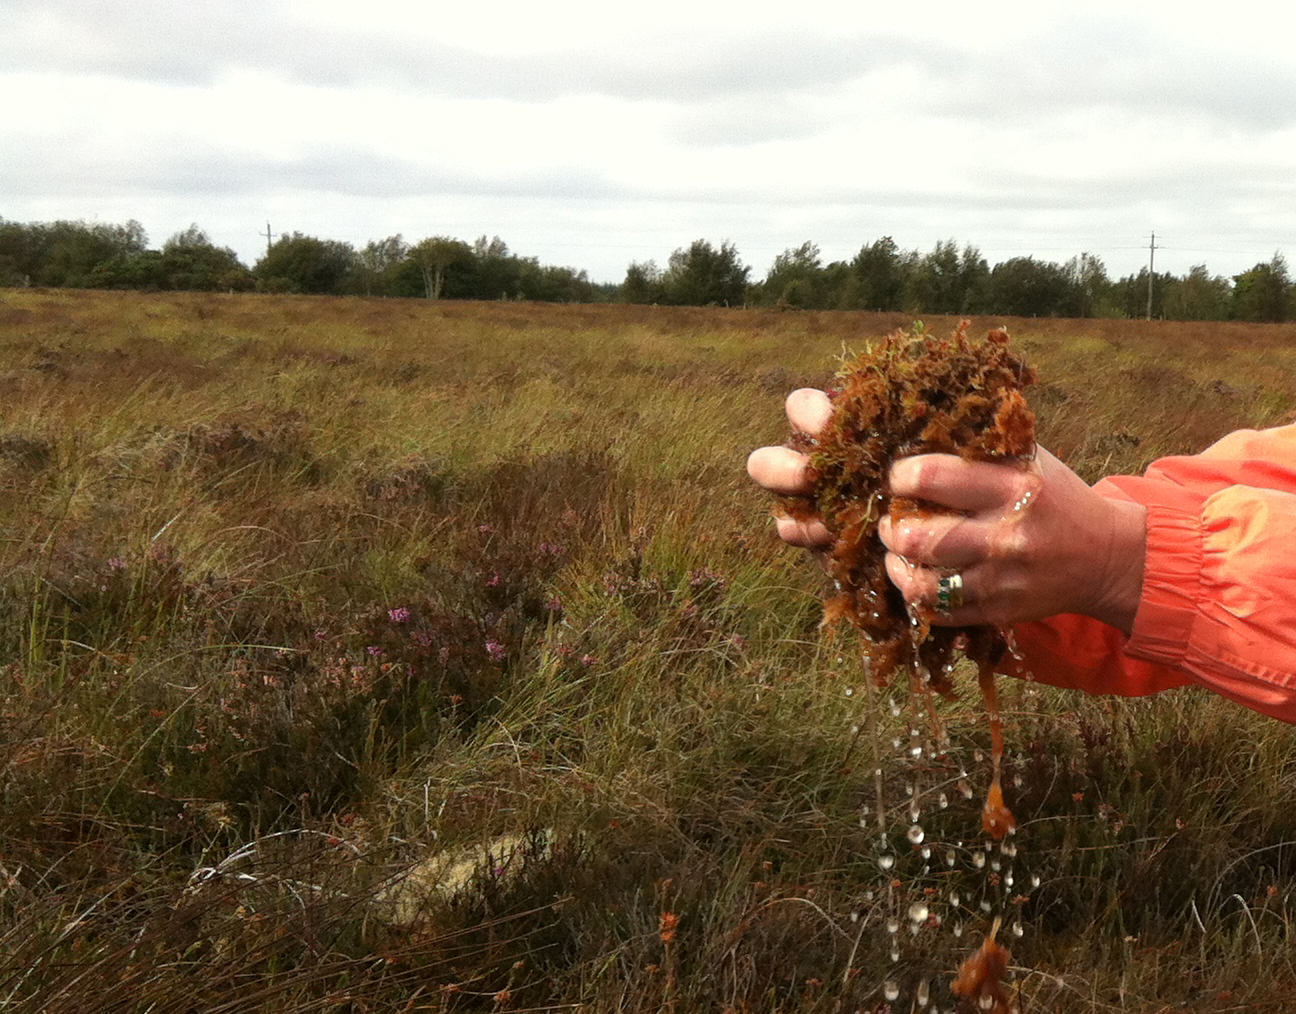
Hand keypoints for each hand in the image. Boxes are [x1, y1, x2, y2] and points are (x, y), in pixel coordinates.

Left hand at [747, 389, 1147, 633]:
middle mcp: (1005, 535)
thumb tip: (914, 425)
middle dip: (888, 526)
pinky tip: (915, 576)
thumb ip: (979, 447)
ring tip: (896, 550)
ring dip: (895, 564)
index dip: (899, 477)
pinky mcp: (998, 612)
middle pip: (916, 537)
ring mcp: (1000, 579)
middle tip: (889, 519)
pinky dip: (916, 595)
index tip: (897, 478)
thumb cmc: (1054, 498)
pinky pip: (937, 612)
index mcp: (1011, 486)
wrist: (1107, 557)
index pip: (930, 477)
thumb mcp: (1028, 460)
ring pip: (919, 582)